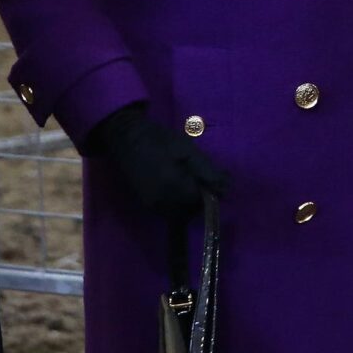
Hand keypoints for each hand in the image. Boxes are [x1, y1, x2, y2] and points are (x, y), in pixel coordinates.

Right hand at [88, 104, 230, 221]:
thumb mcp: (188, 150)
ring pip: (179, 213)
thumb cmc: (160, 139)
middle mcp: (162, 202)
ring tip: (187, 181)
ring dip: (187, 203)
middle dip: (199, 199)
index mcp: (174, 187)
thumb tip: (226, 189)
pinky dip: (175, 203)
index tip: (212, 181)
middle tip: (200, 179)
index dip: (209, 193)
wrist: (126, 139)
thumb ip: (207, 172)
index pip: (201, 202)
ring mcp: (151, 205)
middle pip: (190, 211)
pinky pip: (167, 211)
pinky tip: (175, 185)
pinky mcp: (145, 205)